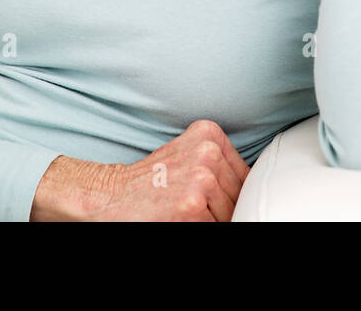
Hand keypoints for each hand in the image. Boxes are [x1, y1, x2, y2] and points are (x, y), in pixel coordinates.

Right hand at [32, 120, 250, 220]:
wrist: (108, 196)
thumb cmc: (150, 180)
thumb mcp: (189, 155)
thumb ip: (221, 166)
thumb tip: (251, 192)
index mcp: (209, 135)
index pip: (245, 174)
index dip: (235, 194)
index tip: (217, 200)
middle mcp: (208, 154)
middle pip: (239, 195)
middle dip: (224, 208)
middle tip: (194, 208)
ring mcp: (201, 180)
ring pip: (229, 213)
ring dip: (212, 219)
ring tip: (185, 212)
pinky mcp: (191, 207)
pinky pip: (215, 225)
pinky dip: (201, 225)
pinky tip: (181, 218)